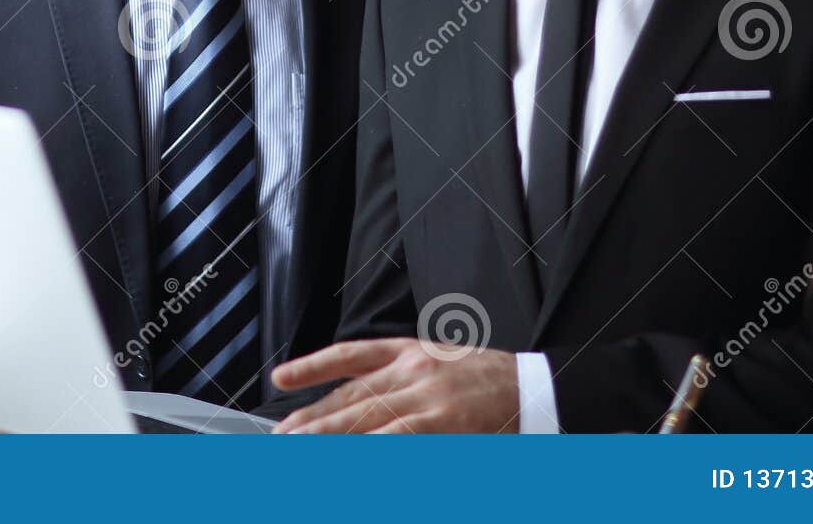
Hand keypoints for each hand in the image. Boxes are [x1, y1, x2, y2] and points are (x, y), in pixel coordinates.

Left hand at [271, 339, 518, 433]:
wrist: (533, 388)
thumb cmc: (486, 381)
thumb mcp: (439, 364)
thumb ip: (400, 381)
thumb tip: (358, 407)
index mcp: (409, 350)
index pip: (350, 356)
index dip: (312, 367)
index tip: (281, 378)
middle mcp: (412, 369)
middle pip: (351, 396)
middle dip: (312, 418)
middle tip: (280, 437)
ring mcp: (426, 397)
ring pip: (366, 420)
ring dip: (329, 439)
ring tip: (298, 453)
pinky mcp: (442, 424)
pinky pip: (396, 440)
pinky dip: (369, 452)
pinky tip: (347, 461)